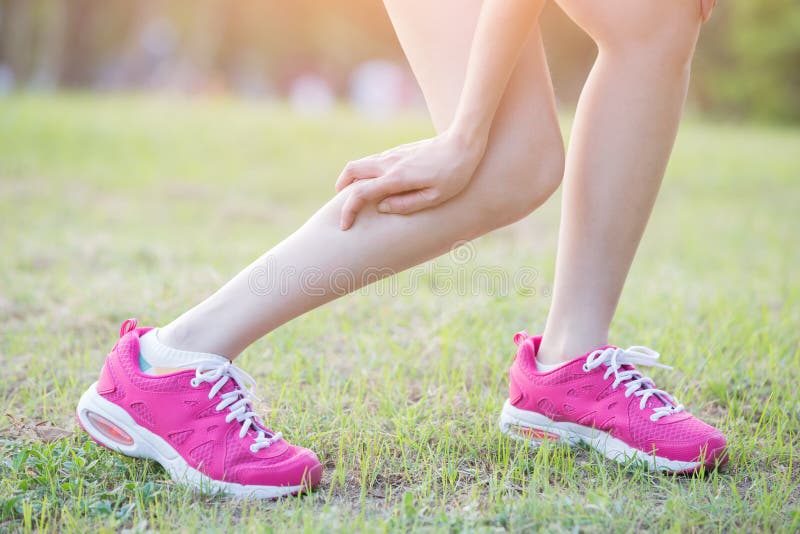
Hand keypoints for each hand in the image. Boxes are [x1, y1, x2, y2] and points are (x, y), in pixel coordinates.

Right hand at [335, 129, 485, 229]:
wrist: (463, 142)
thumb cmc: (454, 173)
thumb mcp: (434, 197)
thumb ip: (406, 205)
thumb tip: (382, 208)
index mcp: (397, 177)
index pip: (361, 193)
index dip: (348, 210)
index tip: (346, 225)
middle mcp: (390, 162)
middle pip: (351, 170)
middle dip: (341, 188)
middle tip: (345, 206)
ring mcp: (394, 154)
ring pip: (361, 163)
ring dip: (352, 179)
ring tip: (357, 197)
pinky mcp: (400, 150)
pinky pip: (374, 160)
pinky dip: (365, 173)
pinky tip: (376, 184)